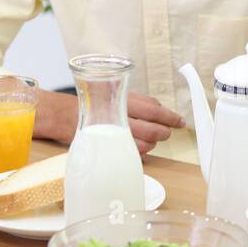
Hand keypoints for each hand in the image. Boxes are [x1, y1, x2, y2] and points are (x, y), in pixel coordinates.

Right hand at [35, 90, 184, 154]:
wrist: (66, 114)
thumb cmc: (96, 101)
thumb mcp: (118, 94)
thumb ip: (140, 101)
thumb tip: (161, 110)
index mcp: (124, 101)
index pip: (154, 110)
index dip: (170, 117)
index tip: (181, 121)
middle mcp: (120, 117)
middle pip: (153, 129)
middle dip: (164, 132)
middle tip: (168, 132)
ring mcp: (115, 134)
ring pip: (145, 144)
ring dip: (154, 142)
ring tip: (154, 138)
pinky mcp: (110, 147)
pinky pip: (133, 152)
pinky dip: (141, 150)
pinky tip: (140, 144)